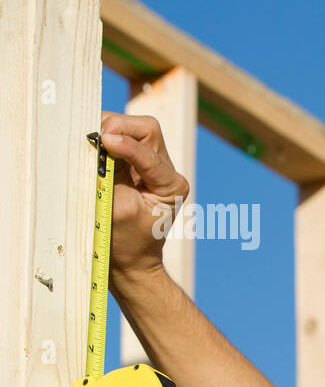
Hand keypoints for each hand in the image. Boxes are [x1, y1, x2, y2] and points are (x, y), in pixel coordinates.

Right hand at [98, 111, 191, 287]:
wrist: (130, 259)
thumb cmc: (126, 241)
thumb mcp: (116, 211)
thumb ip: (108, 177)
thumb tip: (95, 145)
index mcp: (172, 185)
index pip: (149, 153)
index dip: (126, 145)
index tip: (104, 140)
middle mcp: (166, 170)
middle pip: (146, 129)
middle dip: (118, 127)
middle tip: (93, 137)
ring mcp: (151, 164)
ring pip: (133, 129)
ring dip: (109, 130)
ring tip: (90, 144)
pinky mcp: (133, 163)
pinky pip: (120, 138)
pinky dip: (104, 138)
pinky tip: (91, 148)